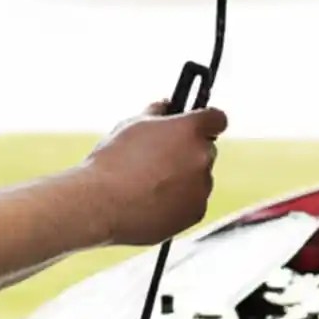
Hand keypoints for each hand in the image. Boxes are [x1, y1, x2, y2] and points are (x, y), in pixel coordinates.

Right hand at [84, 101, 227, 244]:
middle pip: (206, 149)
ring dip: (184, 179)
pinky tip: (153, 201)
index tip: (198, 127)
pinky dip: (180, 202)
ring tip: (150, 185)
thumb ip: (157, 111)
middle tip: (161, 160)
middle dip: (189, 152)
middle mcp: (202, 156)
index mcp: (190, 129)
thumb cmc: (113, 161)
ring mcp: (202, 186)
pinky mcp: (196, 212)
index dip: (207, 122)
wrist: (101, 204)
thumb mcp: (132, 124)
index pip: (217, 118)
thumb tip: (166, 106)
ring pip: (199, 178)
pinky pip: (193, 202)